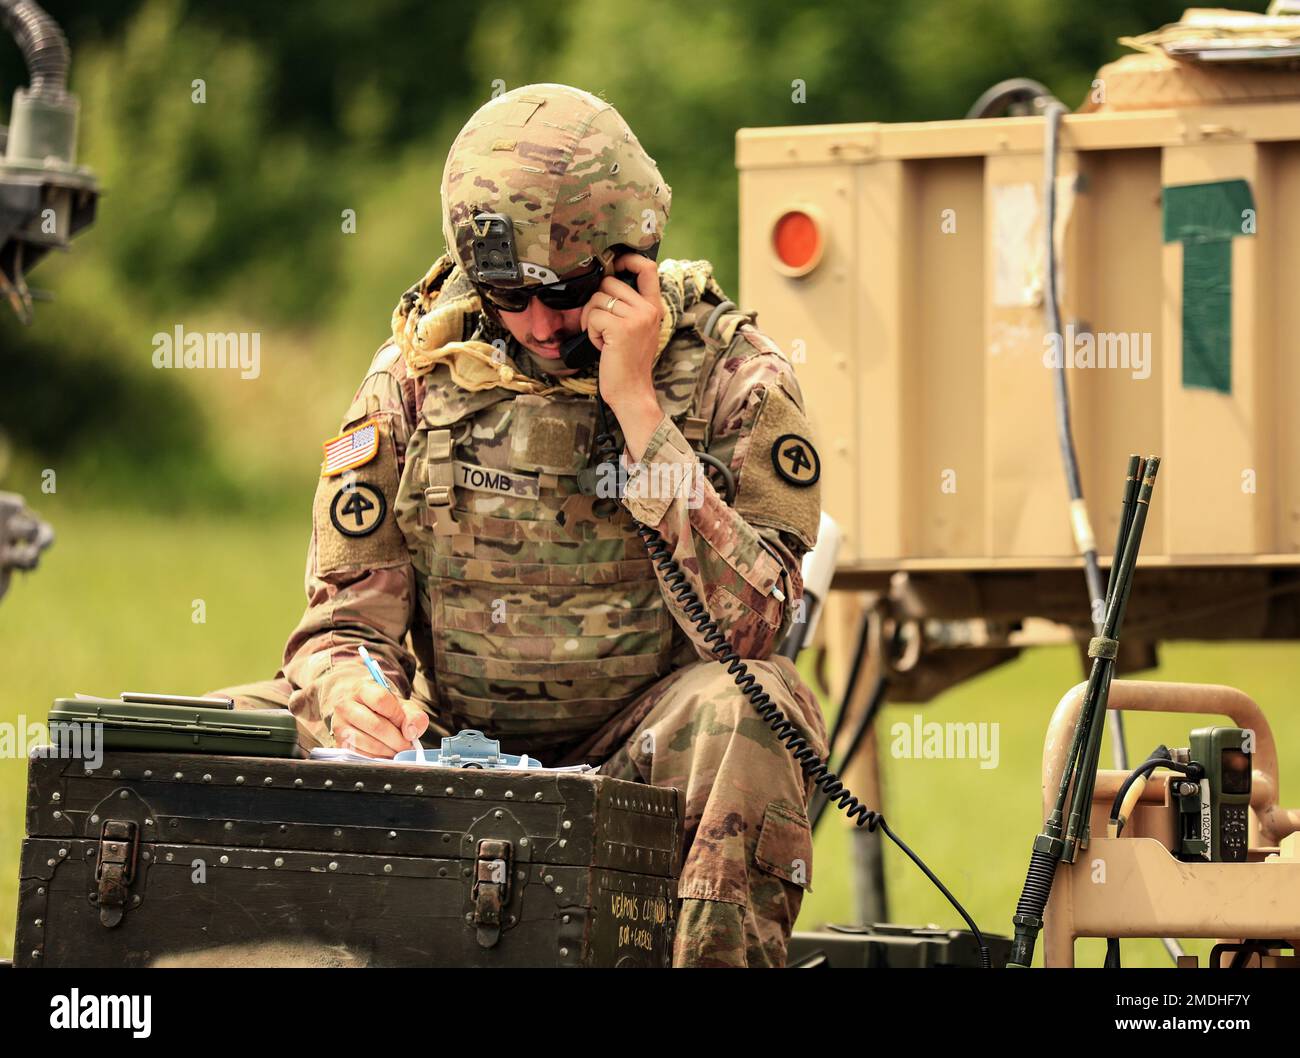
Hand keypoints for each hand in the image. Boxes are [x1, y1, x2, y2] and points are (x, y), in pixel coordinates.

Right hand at [329, 670, 429, 757]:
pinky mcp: (340, 743)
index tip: (405, 724)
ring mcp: (340, 725)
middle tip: (407, 745)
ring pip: (368, 743)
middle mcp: (345, 705)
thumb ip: (413, 715)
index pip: (381, 700)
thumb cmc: (383, 708)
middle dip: (397, 739)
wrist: (361, 711)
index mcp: (362, 689)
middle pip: (376, 725)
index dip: (398, 715)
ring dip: (388, 751)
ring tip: (397, 750)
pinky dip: (378, 758)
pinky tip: (385, 754)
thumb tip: (411, 733)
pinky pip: (361, 755)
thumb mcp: (401, 705)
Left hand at [583, 253, 663, 416]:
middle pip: (610, 281)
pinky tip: (601, 345)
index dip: (627, 259)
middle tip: (599, 324)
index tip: (612, 265)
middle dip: (595, 301)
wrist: (632, 392)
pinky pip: (593, 316)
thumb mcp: (637, 330)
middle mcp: (648, 309)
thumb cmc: (628, 363)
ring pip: (598, 298)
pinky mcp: (621, 329)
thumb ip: (629, 306)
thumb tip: (605, 281)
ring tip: (602, 338)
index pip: (647, 267)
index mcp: (654, 307)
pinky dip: (590, 332)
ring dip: (591, 319)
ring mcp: (636, 318)